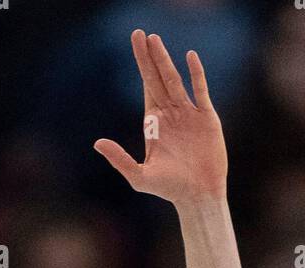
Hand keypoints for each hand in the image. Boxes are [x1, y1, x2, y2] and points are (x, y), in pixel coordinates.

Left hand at [94, 31, 226, 206]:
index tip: (135, 42)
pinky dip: (196, 74)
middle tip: (140, 33)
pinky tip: (190, 57)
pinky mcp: (207, 118)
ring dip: (165, 61)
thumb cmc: (169, 189)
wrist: (198, 197)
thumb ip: (119, 159)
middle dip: (150, 56)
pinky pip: (201, 91)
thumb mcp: (139, 176)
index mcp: (154, 122)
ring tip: (155, 39)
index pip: (146, 86)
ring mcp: (189, 114)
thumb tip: (97, 143)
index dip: (141, 64)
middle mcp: (171, 113)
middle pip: (158, 78)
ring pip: (175, 81)